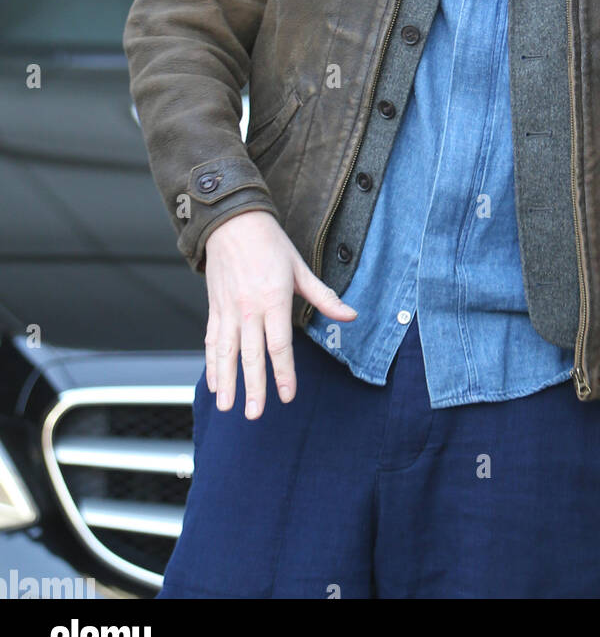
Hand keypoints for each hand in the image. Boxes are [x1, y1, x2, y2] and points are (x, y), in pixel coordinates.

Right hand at [202, 208, 357, 419]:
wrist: (232, 222)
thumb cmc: (268, 243)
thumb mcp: (300, 268)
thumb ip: (324, 296)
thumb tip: (351, 314)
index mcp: (273, 299)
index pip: (279, 344)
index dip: (284, 372)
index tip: (288, 395)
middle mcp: (248, 308)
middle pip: (251, 354)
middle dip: (253, 387)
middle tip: (255, 414)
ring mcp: (228, 310)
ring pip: (226, 352)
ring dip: (227, 381)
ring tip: (227, 407)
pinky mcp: (214, 308)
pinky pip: (211, 341)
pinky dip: (211, 364)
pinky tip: (214, 382)